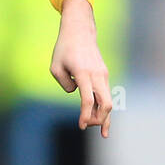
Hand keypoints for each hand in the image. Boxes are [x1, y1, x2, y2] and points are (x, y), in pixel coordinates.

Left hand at [50, 0, 112, 137]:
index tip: (82, 126)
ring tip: (103, 133)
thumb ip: (64, 84)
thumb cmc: (64, 49)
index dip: (85, 115)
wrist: (80, 31)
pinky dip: (105, 108)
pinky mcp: (104, 75)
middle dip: (99, 119)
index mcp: (83, 73)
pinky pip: (106, 95)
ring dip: (105, 117)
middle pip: (105, 103)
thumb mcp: (55, 67)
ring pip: (109, 100)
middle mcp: (97, 75)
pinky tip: (103, 120)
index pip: (87, 99)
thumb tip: (77, 94)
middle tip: (88, 126)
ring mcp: (103, 75)